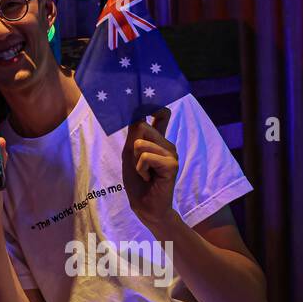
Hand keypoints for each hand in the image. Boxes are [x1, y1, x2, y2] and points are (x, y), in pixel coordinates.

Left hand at [122, 108, 178, 229]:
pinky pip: (145, 156)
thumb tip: (139, 115)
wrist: (145, 205)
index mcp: (158, 139)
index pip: (161, 114)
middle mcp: (167, 143)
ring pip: (140, 143)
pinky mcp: (172, 164)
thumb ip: (135, 134)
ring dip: (136, 161)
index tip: (145, 96)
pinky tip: (149, 178)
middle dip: (132, 146)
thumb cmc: (137, 180)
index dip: (153, 104)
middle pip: (141, 126)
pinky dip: (140, 169)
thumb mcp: (130, 153)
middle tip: (139, 164)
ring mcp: (171, 153)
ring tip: (144, 172)